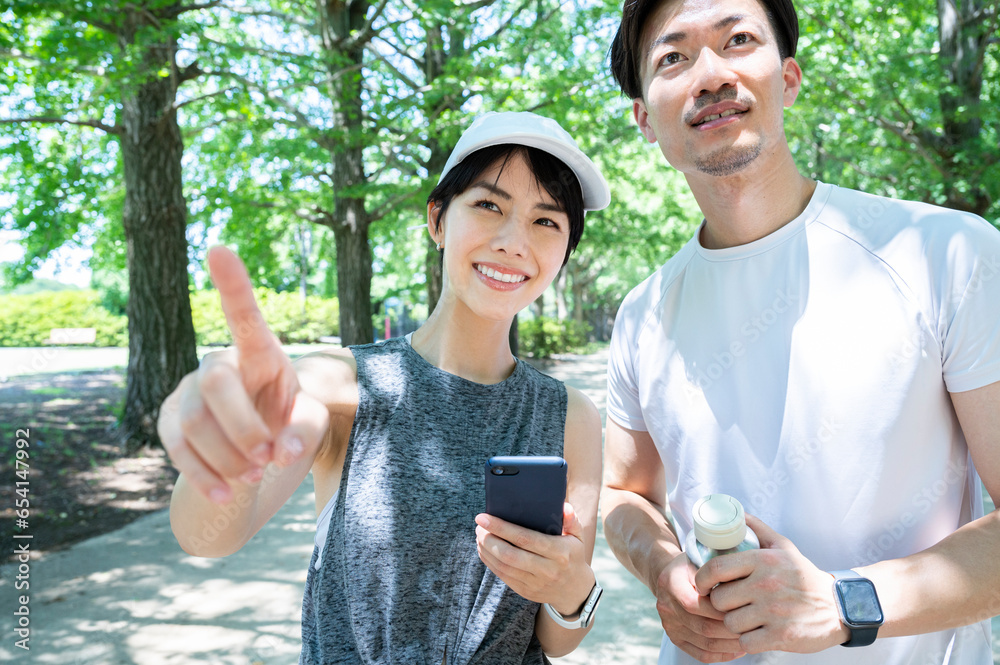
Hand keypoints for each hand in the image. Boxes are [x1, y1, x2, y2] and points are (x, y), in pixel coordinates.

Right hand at [157, 246, 329, 502]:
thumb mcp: (311, 425)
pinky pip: (177, 449)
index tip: (219, 248)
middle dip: (242, 427)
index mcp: (261, 355)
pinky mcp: (168, 421)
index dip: (233, 285)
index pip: (245, 316)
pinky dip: (204, 477)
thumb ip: (305, 431)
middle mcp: (220, 363)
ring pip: (194, 423)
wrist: (257, 456)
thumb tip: (283, 450)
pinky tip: (228, 496)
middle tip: (266, 461)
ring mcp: (188, 391)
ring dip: (226, 457)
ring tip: (254, 477)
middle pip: (215, 384)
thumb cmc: (290, 425)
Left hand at [475, 503, 593, 615]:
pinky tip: (484, 550)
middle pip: (509, 554)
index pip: (525, 538)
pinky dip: (490, 562)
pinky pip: (503, 576)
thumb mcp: (578, 537)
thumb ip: (571, 520)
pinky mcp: (525, 591)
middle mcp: (546, 569)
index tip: (484, 517)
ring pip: (503, 566)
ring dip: (486, 550)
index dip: (501, 527)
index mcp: (559, 552)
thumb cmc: (573, 556)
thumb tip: (563, 506)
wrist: (575, 591)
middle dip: (489, 539)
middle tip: (479, 526)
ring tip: (479, 536)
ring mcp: (534, 582)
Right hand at [653, 551, 745, 662]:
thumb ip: (718, 571)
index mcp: (670, 582)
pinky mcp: (675, 637)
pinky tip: (738, 649)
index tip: (745, 608)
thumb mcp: (703, 558)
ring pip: (704, 643)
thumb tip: (744, 584)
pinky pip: (701, 654)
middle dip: (731, 629)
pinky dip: (722, 655)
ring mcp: (669, 624)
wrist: (672, 574)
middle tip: (754, 627)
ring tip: (750, 638)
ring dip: (730, 644)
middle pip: (702, 626)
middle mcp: (666, 605)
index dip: (721, 609)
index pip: (694, 604)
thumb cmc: (694, 564)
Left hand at [695, 515, 846, 653]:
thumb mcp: (784, 547)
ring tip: (748, 618)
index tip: (702, 585)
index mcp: (763, 561)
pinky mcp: (781, 636)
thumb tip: (737, 513)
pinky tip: (757, 633)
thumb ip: (758, 529)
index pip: (716, 568)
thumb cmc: (804, 576)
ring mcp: (774, 612)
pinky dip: (748, 641)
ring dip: (735, 624)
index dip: (701, 579)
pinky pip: (745, 643)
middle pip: (719, 599)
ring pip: (730, 623)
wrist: (839, 607)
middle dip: (721, 604)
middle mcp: (767, 584)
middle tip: (733, 604)